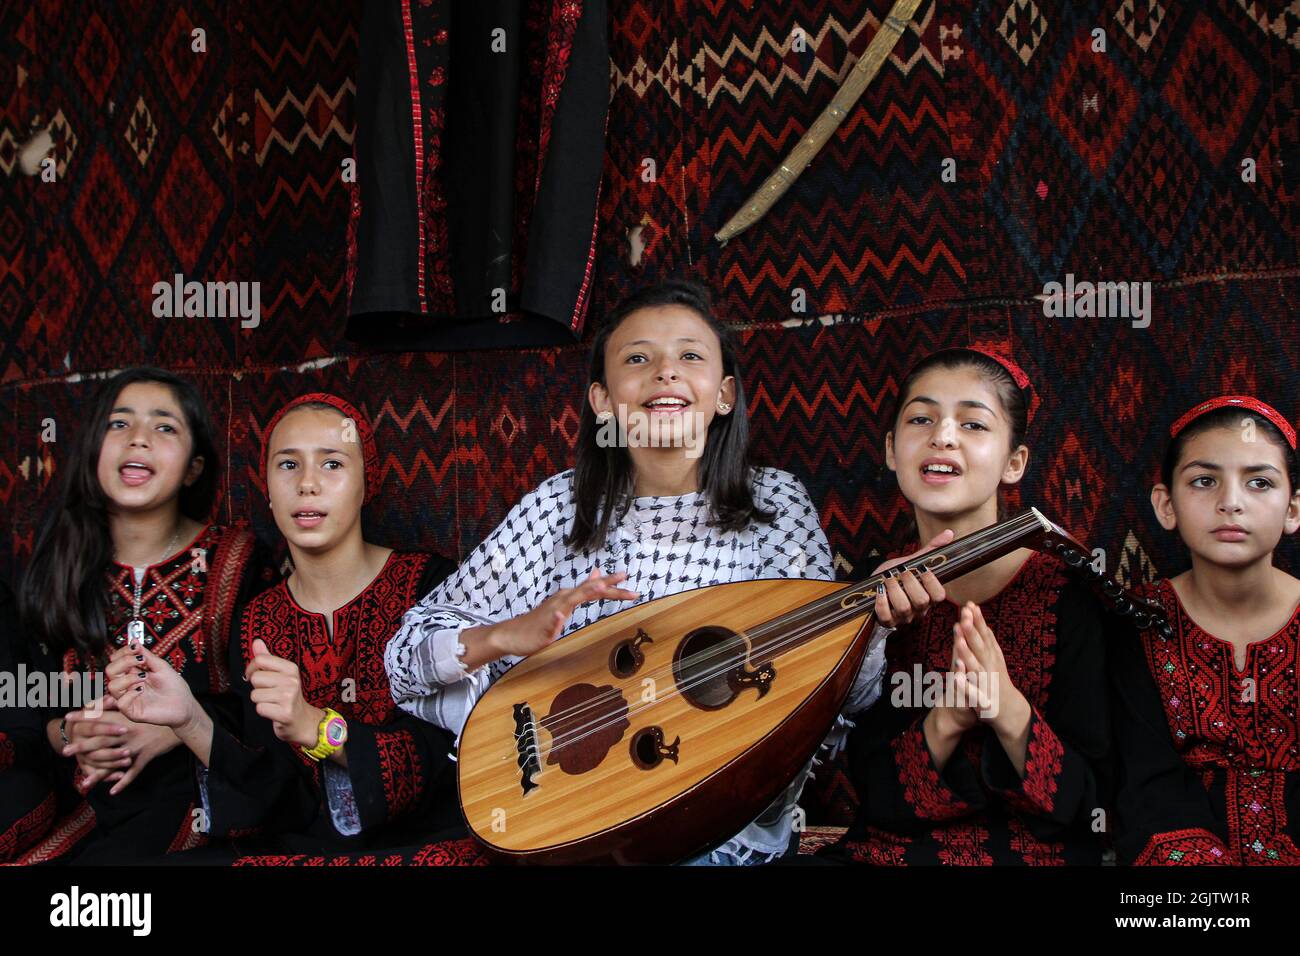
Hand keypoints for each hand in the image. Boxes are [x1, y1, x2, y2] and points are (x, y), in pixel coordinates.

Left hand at [63, 694, 181, 794]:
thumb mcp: (139, 707)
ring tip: (84, 783)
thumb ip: (121, 705)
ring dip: (98, 774)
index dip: (83, 716)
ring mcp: (135, 747)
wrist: (179, 721)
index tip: (67, 717)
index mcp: (125, 719)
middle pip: (100, 741)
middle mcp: (127, 734)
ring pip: (113, 762)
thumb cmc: (157, 713)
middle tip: (65, 751)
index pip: (100, 717)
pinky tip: (113, 791)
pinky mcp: (145, 757)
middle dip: (82, 747)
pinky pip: (133, 772)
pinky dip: (123, 783)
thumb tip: (103, 699)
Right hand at [105, 640, 198, 729]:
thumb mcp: (161, 666)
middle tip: (141, 661)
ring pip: (112, 686)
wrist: (185, 705)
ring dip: (128, 678)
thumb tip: (134, 642)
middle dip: (124, 662)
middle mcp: (127, 685)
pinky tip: (142, 690)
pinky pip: (121, 702)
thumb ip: (146, 656)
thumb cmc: (174, 687)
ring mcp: (128, 698)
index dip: (123, 652)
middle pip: (110, 671)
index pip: (116, 660)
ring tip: (144, 677)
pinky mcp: (132, 711)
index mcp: (132, 673)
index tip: (136, 648)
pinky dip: (131, 693)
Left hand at [246, 639, 324, 748]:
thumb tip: (256, 641)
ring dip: (260, 701)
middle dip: (258, 688)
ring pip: (255, 695)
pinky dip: (264, 711)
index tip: (255, 676)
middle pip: (255, 678)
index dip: (251, 669)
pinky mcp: (285, 713)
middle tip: (269, 693)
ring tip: (272, 702)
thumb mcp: (280, 674)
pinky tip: (273, 711)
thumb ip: (267, 658)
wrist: (302, 720)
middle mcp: (292, 680)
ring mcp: (289, 697)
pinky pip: (260, 708)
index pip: (260, 660)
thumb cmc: (287, 695)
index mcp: (290, 668)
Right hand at [488, 567, 640, 658]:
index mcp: (569, 597)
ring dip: (585, 592)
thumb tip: (598, 576)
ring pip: (571, 600)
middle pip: (588, 589)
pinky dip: (556, 618)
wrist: (513, 635)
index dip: (612, 583)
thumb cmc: (540, 622)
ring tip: (601, 587)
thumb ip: (582, 592)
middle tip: (624, 575)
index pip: (594, 587)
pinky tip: (560, 615)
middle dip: (607, 583)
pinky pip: (550, 622)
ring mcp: (552, 612)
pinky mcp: (543, 626)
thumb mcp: (565, 605)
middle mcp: (562, 600)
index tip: (628, 578)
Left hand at [871, 529, 951, 626]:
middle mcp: (918, 610)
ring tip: (888, 578)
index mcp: (928, 596)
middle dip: (910, 582)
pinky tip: (879, 590)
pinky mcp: (886, 622)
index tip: (921, 568)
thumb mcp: (911, 561)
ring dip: (894, 589)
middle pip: (922, 601)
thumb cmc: (894, 574)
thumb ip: (930, 550)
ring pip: (904, 608)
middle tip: (902, 571)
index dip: (932, 582)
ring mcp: (902, 618)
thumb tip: (949, 533)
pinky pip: (886, 616)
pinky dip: (881, 602)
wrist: (870, 585)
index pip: (940, 595)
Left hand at [950, 601, 1025, 727]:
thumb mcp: (995, 659)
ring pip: (975, 668)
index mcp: (992, 657)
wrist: (1010, 711)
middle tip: (964, 615)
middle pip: (980, 647)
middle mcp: (990, 667)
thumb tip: (982, 622)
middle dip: (972, 631)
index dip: (977, 620)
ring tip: (958, 642)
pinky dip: (964, 686)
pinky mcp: (982, 700)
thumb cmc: (998, 681)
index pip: (984, 635)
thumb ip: (988, 642)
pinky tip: (955, 679)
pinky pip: (971, 693)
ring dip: (967, 655)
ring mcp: (986, 683)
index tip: (970, 604)